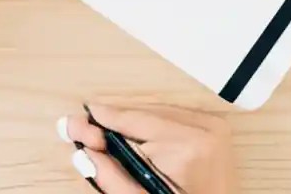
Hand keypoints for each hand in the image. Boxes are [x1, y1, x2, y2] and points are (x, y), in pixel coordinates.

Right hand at [60, 104, 238, 193]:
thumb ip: (112, 177)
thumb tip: (83, 152)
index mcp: (187, 146)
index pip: (132, 121)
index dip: (101, 122)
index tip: (75, 122)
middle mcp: (204, 129)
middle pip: (142, 115)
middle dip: (114, 126)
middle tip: (86, 134)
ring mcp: (213, 125)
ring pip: (156, 113)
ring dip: (133, 127)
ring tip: (111, 141)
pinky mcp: (215, 127)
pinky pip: (172, 117)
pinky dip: (153, 128)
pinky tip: (141, 143)